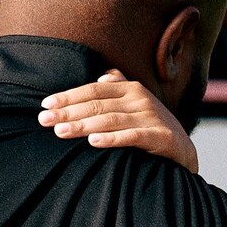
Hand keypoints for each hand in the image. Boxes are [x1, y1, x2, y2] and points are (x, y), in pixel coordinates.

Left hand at [38, 70, 198, 174]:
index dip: (68, 96)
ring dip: (83, 125)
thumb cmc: (150, 126)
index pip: (93, 90)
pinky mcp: (160, 137)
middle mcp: (140, 99)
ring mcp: (151, 117)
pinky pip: (132, 137)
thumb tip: (103, 75)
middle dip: (68, 112)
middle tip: (43, 120)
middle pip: (97, 104)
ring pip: (110, 120)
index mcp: (130, 89)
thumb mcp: (136, 104)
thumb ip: (119, 88)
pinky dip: (112, 139)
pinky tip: (93, 142)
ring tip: (60, 131)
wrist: (183, 151)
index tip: (45, 105)